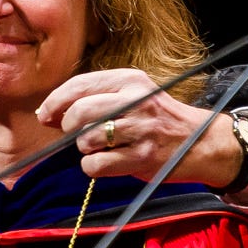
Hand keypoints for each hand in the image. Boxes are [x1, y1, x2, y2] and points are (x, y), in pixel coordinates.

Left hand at [37, 69, 247, 192]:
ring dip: (85, 149)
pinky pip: (96, 165)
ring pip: (86, 140)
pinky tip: (107, 163)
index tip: (46, 115)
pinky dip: (93, 167)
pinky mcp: (142, 157)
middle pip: (79, 112)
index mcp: (131, 80)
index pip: (80, 85)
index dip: (55, 102)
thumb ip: (97, 98)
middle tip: (76, 135)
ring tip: (102, 148)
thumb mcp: (135, 94)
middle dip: (69, 127)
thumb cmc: (159, 119)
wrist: (200, 141)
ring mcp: (140, 129)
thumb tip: (50, 114)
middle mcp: (136, 100)